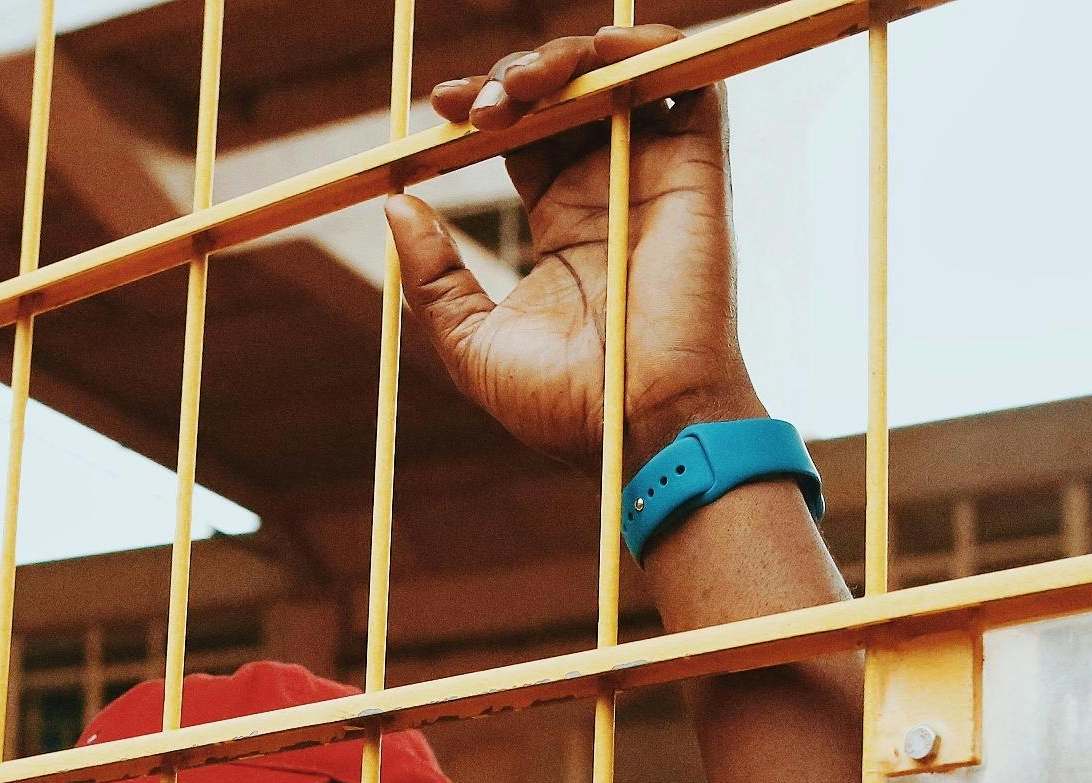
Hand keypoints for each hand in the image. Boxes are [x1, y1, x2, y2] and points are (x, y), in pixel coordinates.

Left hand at [390, 26, 761, 473]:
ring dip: (560, 57)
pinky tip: (600, 54)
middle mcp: (607, 187)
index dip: (480, 108)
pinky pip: (684, 77)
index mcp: (560, 221)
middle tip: (473, 109)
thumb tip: (395, 205)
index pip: (518, 134)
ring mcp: (652, 171)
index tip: (441, 109)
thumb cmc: (566, 405)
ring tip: (518, 89)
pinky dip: (646, 47)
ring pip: (610, 73)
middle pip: (559, 93)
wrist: (641, 425)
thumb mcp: (471, 344)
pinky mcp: (696, 166)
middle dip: (509, 78)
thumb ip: (433, 277)